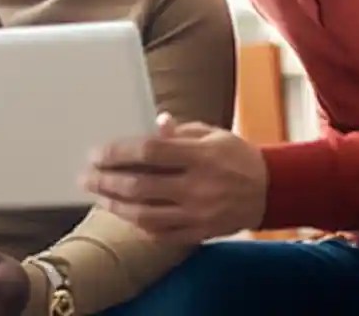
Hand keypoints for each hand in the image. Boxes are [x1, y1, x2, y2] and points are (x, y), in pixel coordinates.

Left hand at [81, 112, 268, 243]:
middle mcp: (197, 187)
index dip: (118, 152)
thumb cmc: (237, 156)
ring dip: (116, 206)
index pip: (149, 153)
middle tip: (86, 176)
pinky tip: (125, 215)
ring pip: (146, 215)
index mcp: (199, 156)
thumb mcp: (212, 134)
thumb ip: (180, 132)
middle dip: (107, 181)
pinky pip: (162, 234)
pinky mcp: (200, 232)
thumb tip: (156, 124)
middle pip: (141, 186)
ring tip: (99, 196)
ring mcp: (198, 213)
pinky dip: (139, 225)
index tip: (97, 153)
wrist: (272, 190)